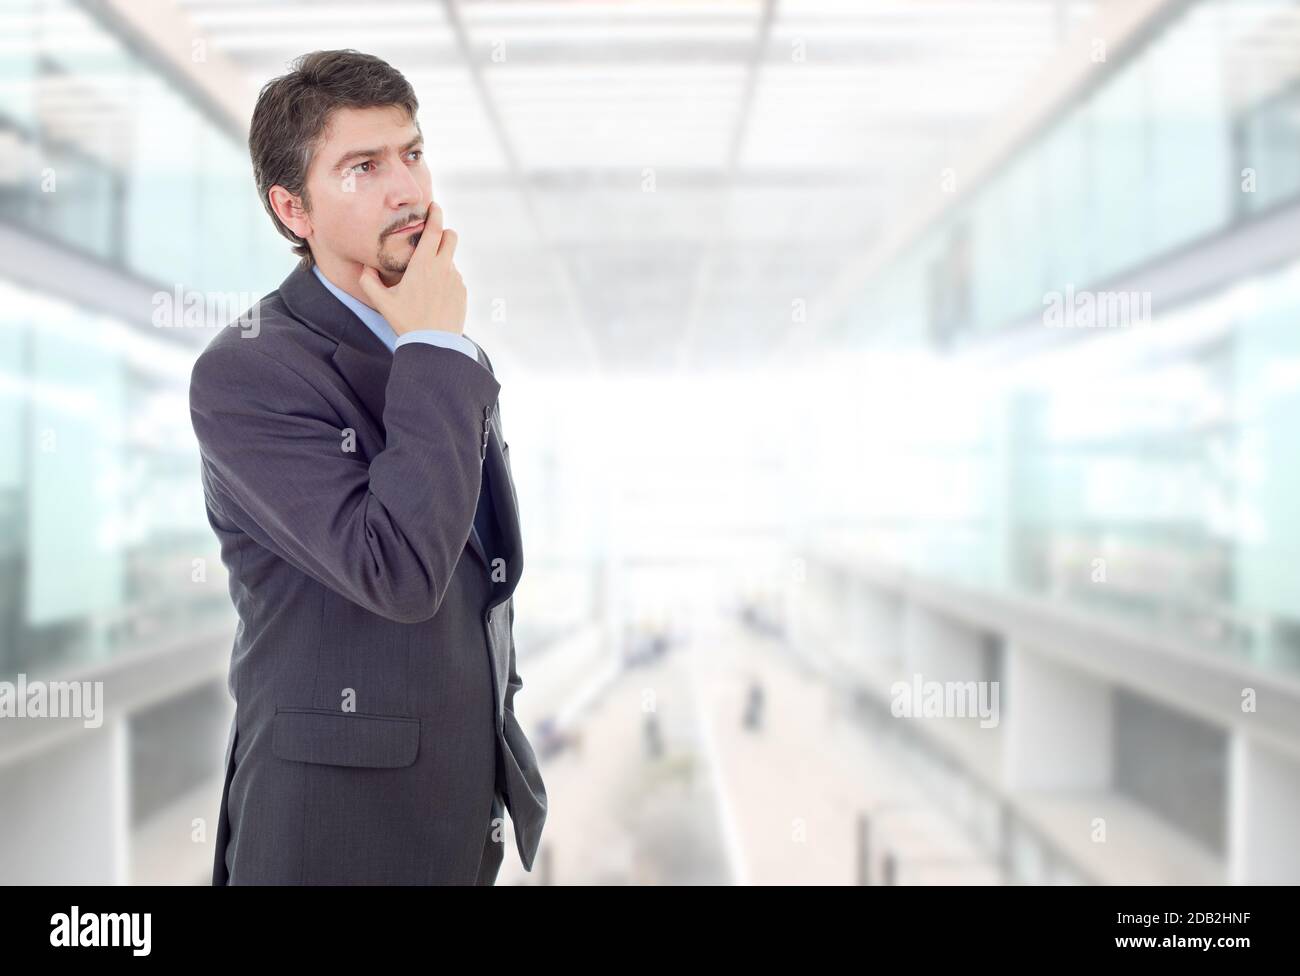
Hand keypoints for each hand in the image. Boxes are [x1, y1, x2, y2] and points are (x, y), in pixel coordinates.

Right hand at [357, 203, 466, 336]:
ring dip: (441, 261)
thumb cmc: (406, 322)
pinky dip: (446, 280)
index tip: (434, 206)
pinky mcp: (463, 292)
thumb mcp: (382, 301)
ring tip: (427, 281)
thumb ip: (369, 280)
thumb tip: (366, 266)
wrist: (434, 345)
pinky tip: (435, 296)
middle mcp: (443, 268)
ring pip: (451, 260)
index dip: (436, 214)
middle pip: (451, 237)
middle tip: (433, 237)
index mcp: (423, 264)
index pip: (435, 230)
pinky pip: (455, 278)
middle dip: (444, 232)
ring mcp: (456, 280)